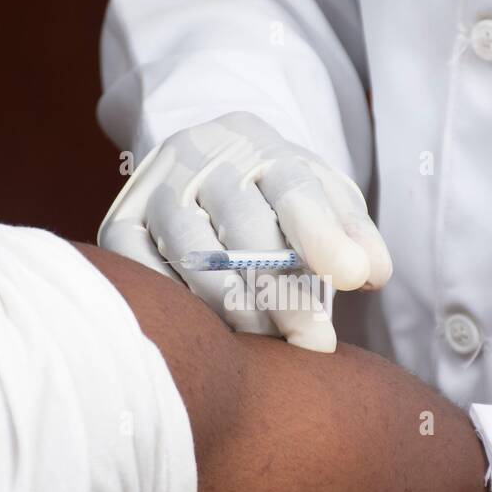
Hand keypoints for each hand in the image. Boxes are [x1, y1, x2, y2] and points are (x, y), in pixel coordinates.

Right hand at [98, 112, 392, 352]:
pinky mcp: (119, 223)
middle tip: (314, 341)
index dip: (323, 235)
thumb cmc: (274, 196)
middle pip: (244, 224)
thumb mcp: (323, 200)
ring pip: (192, 251)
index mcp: (261, 146)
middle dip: (284, 290)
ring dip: (235, 306)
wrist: (203, 165)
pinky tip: (211, 334)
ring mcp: (156, 189)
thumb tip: (372, 273)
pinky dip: (178, 304)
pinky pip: (142, 269)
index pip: (294, 188)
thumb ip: (352, 234)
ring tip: (268, 345)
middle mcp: (202, 157)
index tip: (355, 279)